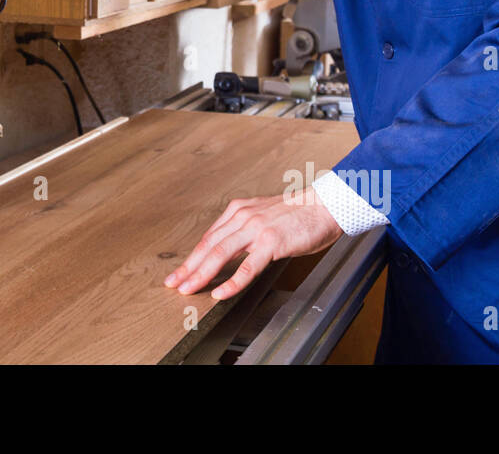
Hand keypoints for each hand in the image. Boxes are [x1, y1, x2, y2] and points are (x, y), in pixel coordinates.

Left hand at [164, 188, 342, 299]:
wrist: (325, 205)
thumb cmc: (298, 214)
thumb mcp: (264, 216)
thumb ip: (245, 230)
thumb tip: (227, 251)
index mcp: (238, 210)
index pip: (208, 238)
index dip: (192, 257)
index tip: (180, 272)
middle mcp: (242, 216)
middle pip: (208, 246)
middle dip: (188, 268)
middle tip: (173, 284)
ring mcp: (256, 228)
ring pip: (220, 255)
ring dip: (201, 275)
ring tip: (188, 289)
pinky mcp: (271, 242)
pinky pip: (247, 267)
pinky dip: (231, 282)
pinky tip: (221, 293)